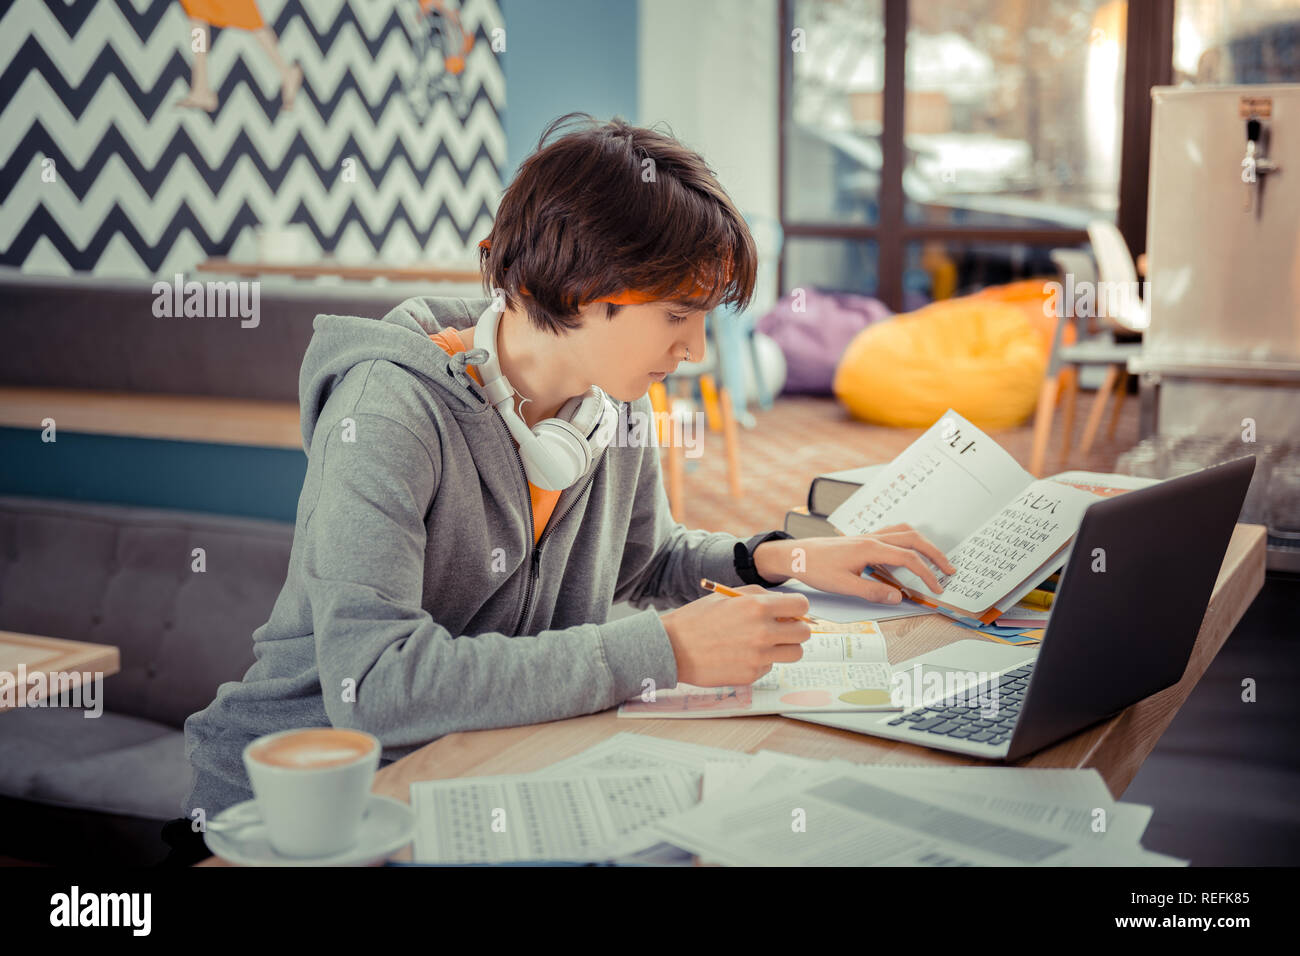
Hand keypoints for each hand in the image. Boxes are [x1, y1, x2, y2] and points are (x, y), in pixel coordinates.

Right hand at [659, 584, 811, 685]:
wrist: (672, 648)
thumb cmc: (698, 619)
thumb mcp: (728, 596)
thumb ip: (760, 596)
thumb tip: (786, 605)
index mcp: (757, 606)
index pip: (801, 606)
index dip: (798, 608)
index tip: (791, 612)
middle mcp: (762, 632)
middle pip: (804, 633)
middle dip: (796, 629)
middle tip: (782, 629)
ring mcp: (758, 656)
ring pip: (794, 653)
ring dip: (784, 647)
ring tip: (765, 643)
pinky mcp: (751, 675)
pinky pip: (770, 666)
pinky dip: (761, 661)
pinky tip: (740, 655)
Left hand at [755, 524, 955, 603]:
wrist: (795, 554)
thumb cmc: (815, 567)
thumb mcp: (843, 585)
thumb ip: (873, 592)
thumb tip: (898, 597)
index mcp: (870, 548)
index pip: (908, 559)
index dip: (926, 574)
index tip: (937, 588)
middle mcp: (872, 538)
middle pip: (913, 540)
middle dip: (934, 553)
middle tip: (949, 569)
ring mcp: (867, 537)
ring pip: (904, 533)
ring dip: (922, 544)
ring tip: (935, 559)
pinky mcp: (862, 539)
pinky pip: (891, 534)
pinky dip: (906, 541)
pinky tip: (907, 553)